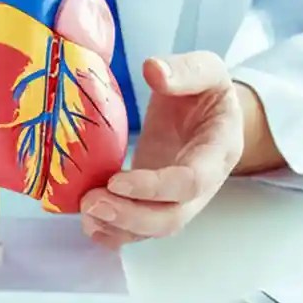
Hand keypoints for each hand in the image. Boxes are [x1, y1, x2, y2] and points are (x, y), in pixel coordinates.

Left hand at [80, 52, 244, 248]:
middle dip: (130, 217)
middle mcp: (202, 185)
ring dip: (118, 228)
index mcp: (218, 150)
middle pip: (172, 218)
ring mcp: (178, 199)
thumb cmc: (206, 91)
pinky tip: (88, 221)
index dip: (153, 187)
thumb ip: (186, 70)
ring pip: (154, 230)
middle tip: (91, 202)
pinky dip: (114, 232)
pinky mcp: (155, 202)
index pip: (191, 181)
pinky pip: (139, 229)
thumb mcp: (207, 70)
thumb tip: (153, 70)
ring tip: (84, 211)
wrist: (208, 111)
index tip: (115, 181)